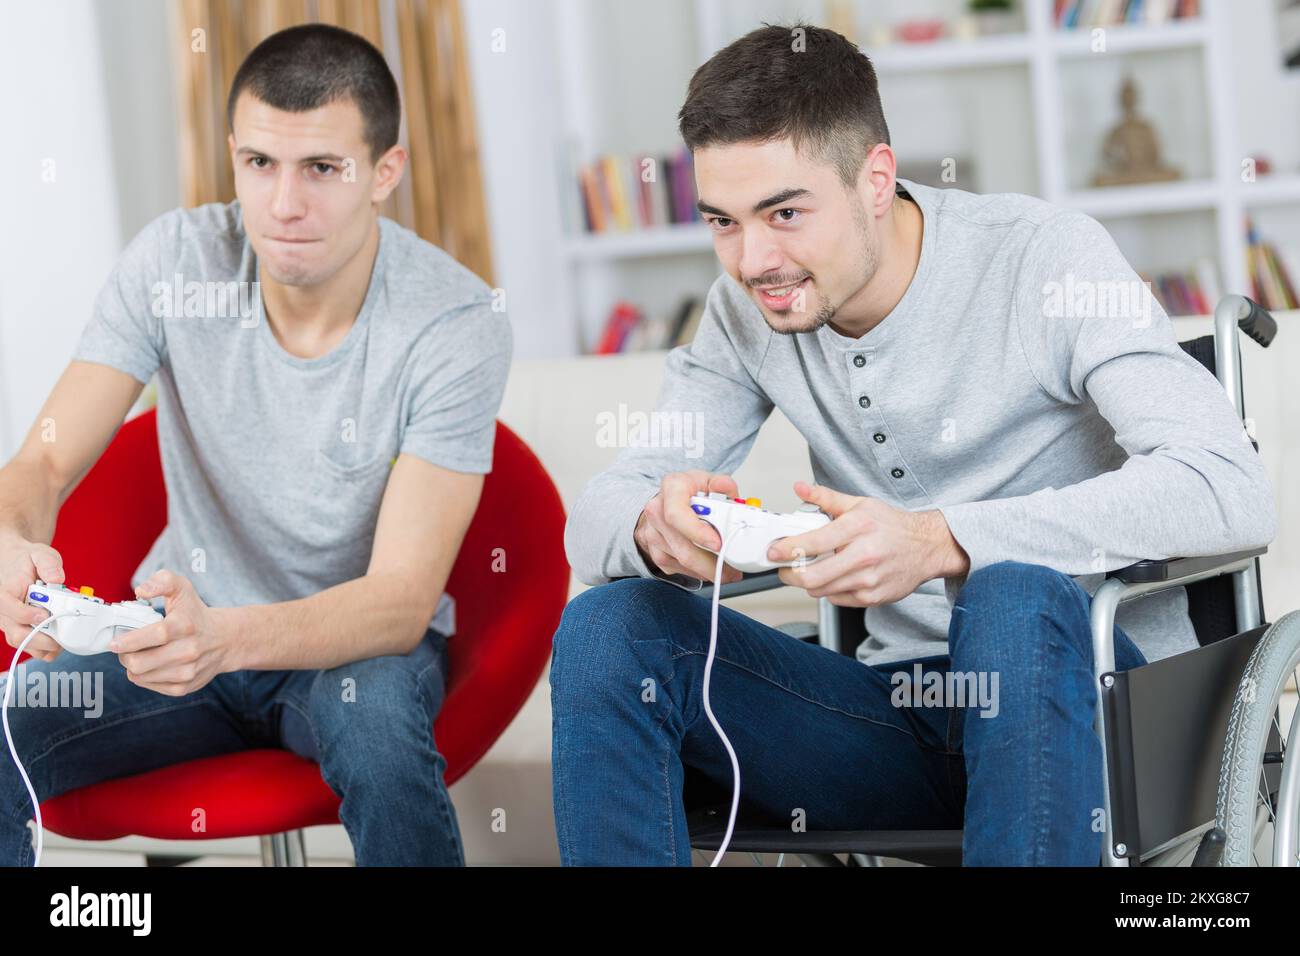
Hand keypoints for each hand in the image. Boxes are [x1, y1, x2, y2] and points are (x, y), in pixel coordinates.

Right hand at [0, 535, 65, 662]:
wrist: (14, 564)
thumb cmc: (26, 561)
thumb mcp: (39, 554)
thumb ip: (49, 564)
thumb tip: (57, 579)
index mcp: (4, 593)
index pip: (9, 608)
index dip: (27, 615)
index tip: (45, 615)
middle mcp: (3, 611)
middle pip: (15, 633)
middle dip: (40, 638)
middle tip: (61, 637)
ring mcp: (10, 622)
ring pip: (21, 643)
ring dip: (43, 647)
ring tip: (63, 642)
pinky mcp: (18, 629)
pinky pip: (27, 645)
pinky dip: (43, 649)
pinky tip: (58, 645)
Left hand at [112, 571, 229, 695]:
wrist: (225, 640)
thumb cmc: (195, 613)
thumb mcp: (182, 589)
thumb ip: (161, 581)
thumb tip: (141, 591)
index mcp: (185, 625)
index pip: (154, 636)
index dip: (129, 641)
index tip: (115, 642)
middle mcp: (188, 651)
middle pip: (139, 663)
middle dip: (124, 655)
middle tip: (125, 647)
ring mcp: (187, 672)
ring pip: (140, 676)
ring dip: (133, 665)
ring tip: (139, 654)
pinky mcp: (184, 687)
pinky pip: (148, 685)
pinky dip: (144, 675)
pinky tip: (151, 664)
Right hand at [634, 471, 743, 584]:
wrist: (667, 502)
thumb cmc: (689, 491)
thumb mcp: (707, 480)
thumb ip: (722, 484)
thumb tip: (725, 488)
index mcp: (672, 488)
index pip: (677, 514)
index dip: (697, 532)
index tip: (717, 543)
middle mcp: (658, 511)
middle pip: (684, 547)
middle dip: (712, 563)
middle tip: (733, 569)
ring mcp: (654, 535)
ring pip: (683, 562)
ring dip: (709, 569)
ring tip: (726, 568)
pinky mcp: (656, 553)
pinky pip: (680, 569)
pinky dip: (699, 571)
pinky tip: (709, 565)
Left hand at [772, 481, 969, 606]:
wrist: (927, 547)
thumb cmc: (891, 525)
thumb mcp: (859, 504)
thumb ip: (826, 497)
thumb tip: (799, 488)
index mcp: (858, 527)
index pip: (811, 543)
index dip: (785, 549)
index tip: (772, 551)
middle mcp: (863, 555)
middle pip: (811, 577)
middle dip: (788, 574)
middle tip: (784, 568)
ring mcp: (868, 580)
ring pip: (820, 591)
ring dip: (807, 582)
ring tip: (809, 569)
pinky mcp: (873, 597)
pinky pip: (836, 599)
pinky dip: (828, 590)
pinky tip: (834, 576)